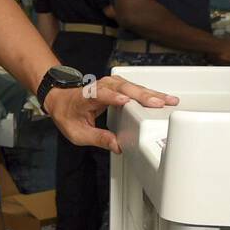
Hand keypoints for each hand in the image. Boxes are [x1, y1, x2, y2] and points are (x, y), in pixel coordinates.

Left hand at [44, 76, 179, 152]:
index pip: (101, 94)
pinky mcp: (119, 86)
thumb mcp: (78, 133)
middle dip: (142, 95)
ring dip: (151, 93)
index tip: (125, 101)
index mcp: (87, 96)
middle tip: (158, 103)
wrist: (61, 100)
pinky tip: (162, 98)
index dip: (114, 97)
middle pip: (123, 88)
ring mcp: (111, 84)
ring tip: (168, 101)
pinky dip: (149, 93)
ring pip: (133, 86)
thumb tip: (117, 146)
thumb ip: (98, 138)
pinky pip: (135, 87)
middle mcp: (100, 86)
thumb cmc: (68, 114)